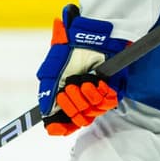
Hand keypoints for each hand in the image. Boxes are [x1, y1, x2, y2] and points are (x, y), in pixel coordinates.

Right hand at [36, 4, 128, 135]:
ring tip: (84, 80)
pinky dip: (100, 93)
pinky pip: (108, 103)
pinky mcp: (113, 89)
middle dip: (73, 104)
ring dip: (87, 96)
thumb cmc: (70, 49)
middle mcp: (82, 99)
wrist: (88, 33)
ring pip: (93, 112)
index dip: (61, 127)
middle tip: (70, 87)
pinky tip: (97, 81)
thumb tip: (46, 117)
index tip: (59, 125)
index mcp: (66, 97)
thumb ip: (47, 94)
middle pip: (78, 120)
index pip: (65, 124)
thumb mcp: (51, 71)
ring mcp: (97, 95)